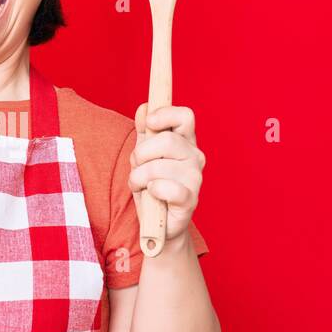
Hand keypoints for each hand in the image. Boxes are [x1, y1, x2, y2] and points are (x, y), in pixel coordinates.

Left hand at [128, 103, 204, 245]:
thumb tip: (144, 107)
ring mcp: (195, 179)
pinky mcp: (190, 200)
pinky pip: (165, 188)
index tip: (149, 122)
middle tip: (136, 165)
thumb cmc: (152, 186)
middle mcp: (195, 157)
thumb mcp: (144, 156)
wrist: (158, 224)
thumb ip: (144, 132)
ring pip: (158, 166)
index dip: (165, 114)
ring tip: (140, 185)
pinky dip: (151, 191)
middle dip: (142, 153)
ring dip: (138, 176)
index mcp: (185, 142)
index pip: (185, 117)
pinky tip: (153, 195)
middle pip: (167, 140)